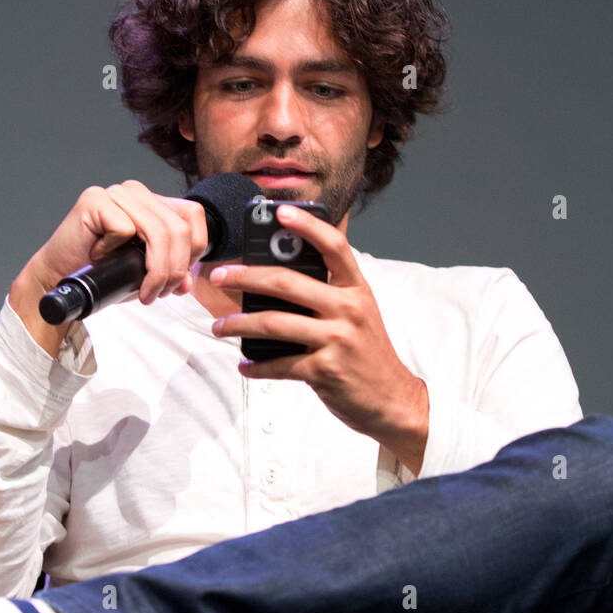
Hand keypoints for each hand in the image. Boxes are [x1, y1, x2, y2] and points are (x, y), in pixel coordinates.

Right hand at [9, 180, 208, 355]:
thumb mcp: (147, 275)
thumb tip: (189, 282)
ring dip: (156, 269)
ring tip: (143, 290)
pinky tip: (101, 257)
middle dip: (174, 269)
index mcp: (154, 202)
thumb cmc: (103, 273)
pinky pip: (125, 229)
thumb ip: (172, 272)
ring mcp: (116, 193)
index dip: (195, 251)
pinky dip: (116, 251)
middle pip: (178, 228)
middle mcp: (137, 192)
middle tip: (157, 293)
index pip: (193, 216)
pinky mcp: (95, 199)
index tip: (179, 280)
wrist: (61, 277)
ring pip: (158, 231)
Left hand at [210, 205, 428, 467]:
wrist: (393, 400)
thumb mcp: (358, 315)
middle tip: (220, 275)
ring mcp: (337, 340)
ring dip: (238, 324)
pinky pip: (279, 365)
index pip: (334, 246)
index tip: (280, 212)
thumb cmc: (368, 355)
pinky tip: (245, 366)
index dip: (308, 226)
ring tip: (219, 327)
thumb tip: (278, 282)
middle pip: (286, 282)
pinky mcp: (325, 370)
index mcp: (357, 290)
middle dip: (245, 276)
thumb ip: (329, 296)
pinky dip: (256, 367)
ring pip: (273, 323)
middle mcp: (348, 310)